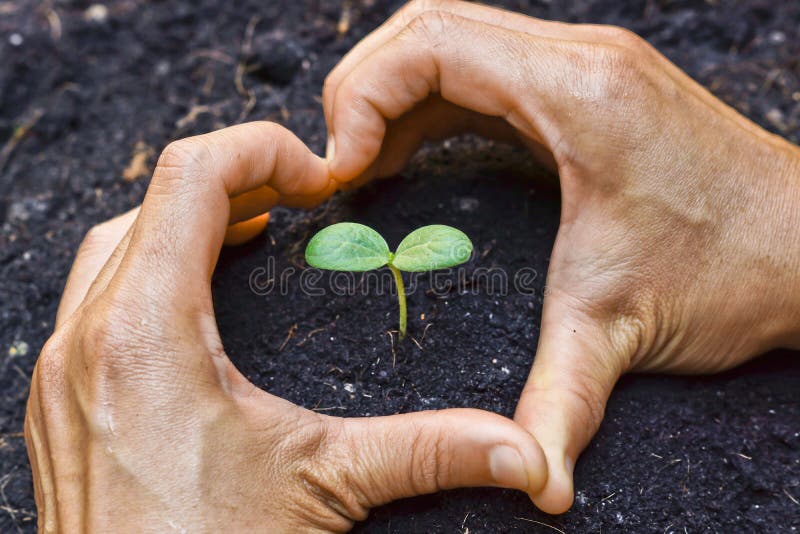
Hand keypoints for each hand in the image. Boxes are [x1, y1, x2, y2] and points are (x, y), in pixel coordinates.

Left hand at [24, 122, 547, 531]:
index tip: (316, 180)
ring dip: (183, 223)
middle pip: (151, 199)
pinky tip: (195, 302)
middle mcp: (89, 337)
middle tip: (294, 198)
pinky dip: (150, 272)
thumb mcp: (321, 488)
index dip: (263, 150)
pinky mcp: (63, 402)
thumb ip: (426, 452)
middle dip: (232, 180)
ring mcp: (65, 371)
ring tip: (249, 233)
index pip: (192, 175)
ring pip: (116, 247)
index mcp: (146, 331)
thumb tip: (519, 451)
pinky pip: (96, 299)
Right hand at [321, 0, 799, 513]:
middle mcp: (578, 60)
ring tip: (361, 164)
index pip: (431, 43)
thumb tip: (538, 488)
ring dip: (393, 95)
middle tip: (338, 167)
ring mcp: (582, 69)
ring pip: (452, 42)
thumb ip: (562, 404)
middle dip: (363, 90)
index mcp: (577, 92)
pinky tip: (409, 155)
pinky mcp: (582, 92)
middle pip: (428, 27)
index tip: (340, 170)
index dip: (362, 97)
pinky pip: (482, 73)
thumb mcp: (622, 330)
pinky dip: (428, 107)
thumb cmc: (732, 269)